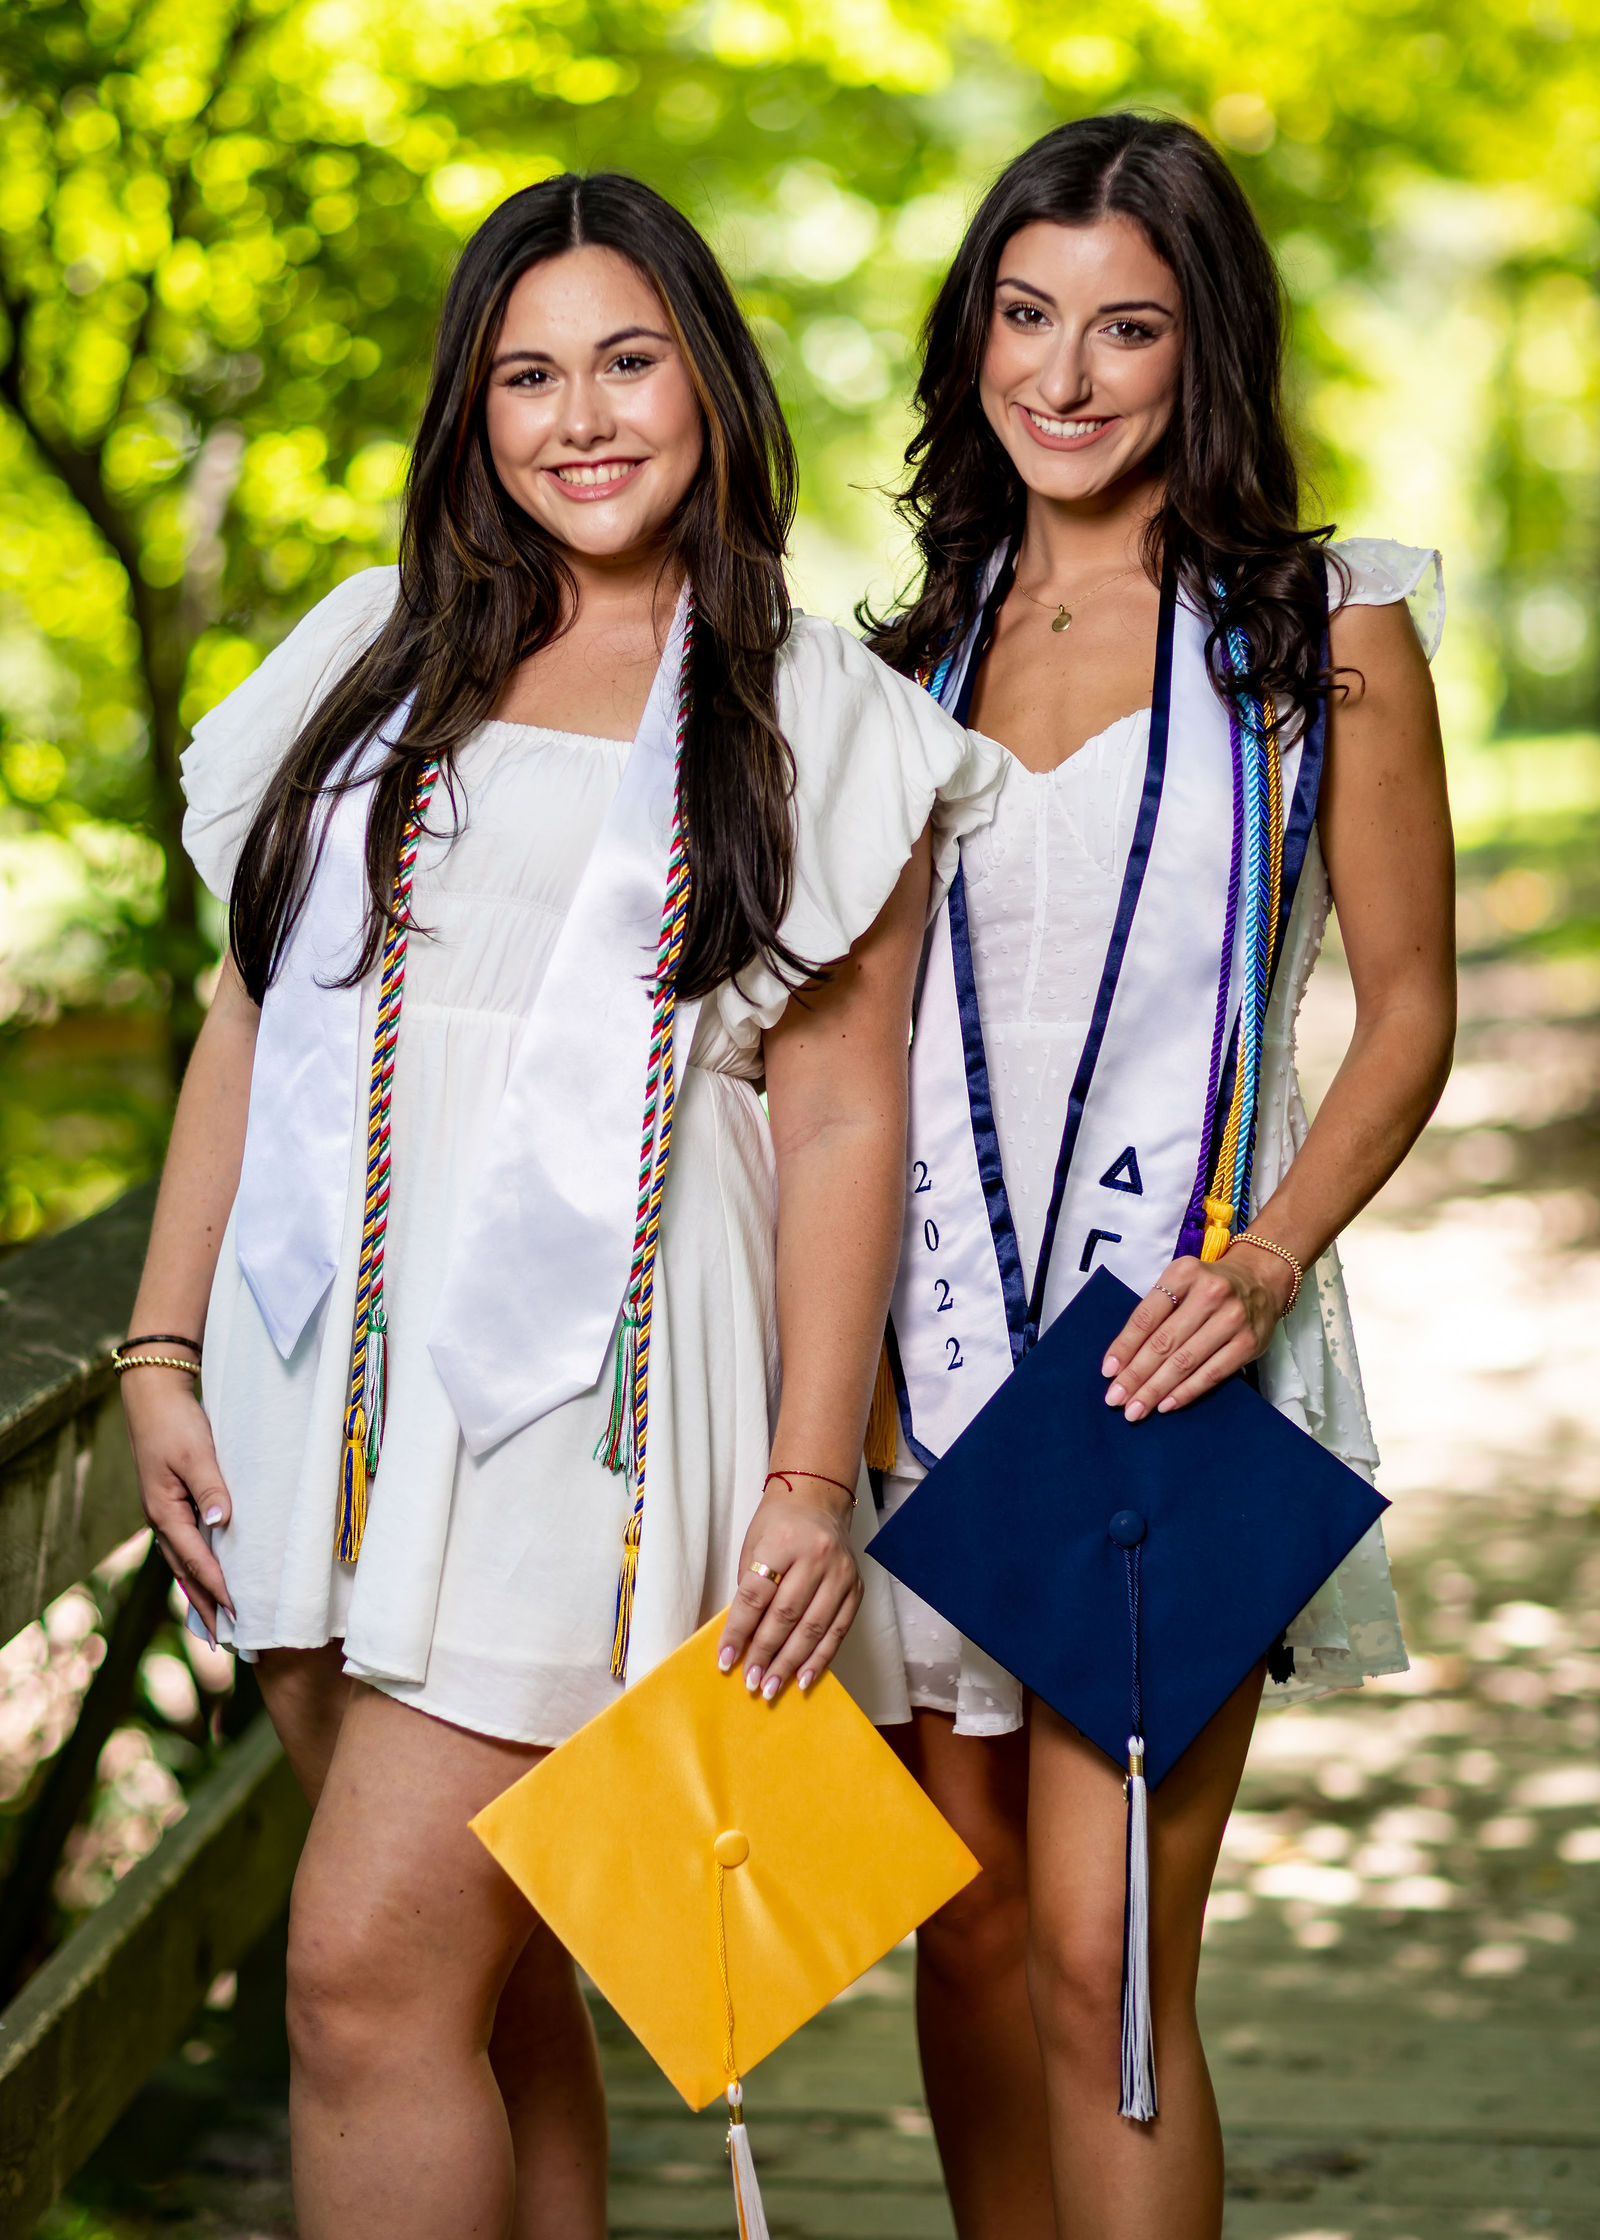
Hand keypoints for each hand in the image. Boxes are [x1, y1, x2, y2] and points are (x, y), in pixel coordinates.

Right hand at [121, 1369, 234, 1641]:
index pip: (196, 1560)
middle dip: (203, 1604)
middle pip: (185, 1571)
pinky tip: (206, 1575)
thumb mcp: (196, 1453)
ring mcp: (164, 1512)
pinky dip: (195, 1567)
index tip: (237, 1612)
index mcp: (165, 1512)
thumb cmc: (176, 1422)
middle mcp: (161, 1518)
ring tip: (214, 1620)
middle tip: (222, 1638)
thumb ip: (210, 1488)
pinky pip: (184, 1544)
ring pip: (182, 1561)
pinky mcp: (171, 1502)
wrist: (153, 1395)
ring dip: (198, 1591)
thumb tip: (221, 1523)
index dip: (217, 1587)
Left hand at [716, 1472, 862, 1702]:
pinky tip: (804, 1677)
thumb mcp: (753, 1545)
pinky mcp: (856, 1588)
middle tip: (751, 1682)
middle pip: (786, 1615)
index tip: (726, 1661)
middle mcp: (817, 1557)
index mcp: (783, 1542)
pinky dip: (821, 1657)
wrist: (818, 1500)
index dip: (738, 1632)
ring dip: (791, 1663)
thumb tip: (742, 1639)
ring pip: (814, 1628)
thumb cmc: (778, 1524)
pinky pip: (838, 1630)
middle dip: (765, 1653)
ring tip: (772, 1688)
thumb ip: (750, 1589)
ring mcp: (841, 1573)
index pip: (756, 1596)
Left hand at [1101, 1243, 1292, 1420]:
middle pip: (1164, 1343)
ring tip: (1136, 1409)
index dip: (1124, 1346)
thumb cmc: (1208, 1285)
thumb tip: (1123, 1359)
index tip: (1108, 1371)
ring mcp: (1233, 1319)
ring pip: (1185, 1362)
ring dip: (1156, 1389)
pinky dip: (1186, 1392)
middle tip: (1115, 1399)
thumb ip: (1156, 1312)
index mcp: (1184, 1273)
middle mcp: (1210, 1294)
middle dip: (1136, 1375)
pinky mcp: (1249, 1343)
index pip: (1146, 1316)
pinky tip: (1166, 1404)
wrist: (1261, 1278)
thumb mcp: (1180, 1282)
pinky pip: (1212, 1374)